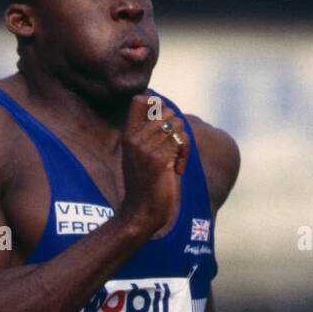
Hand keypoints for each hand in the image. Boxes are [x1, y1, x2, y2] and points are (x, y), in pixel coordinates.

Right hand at [117, 94, 188, 238]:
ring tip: (175, 160)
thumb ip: (146, 133)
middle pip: (167, 111)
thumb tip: (162, 106)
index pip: (140, 100)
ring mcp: (146, 149)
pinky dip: (184, 155)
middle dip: (176, 127)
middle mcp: (135, 139)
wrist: (140, 212)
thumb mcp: (138, 155)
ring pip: (178, 125)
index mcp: (128, 135)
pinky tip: (177, 170)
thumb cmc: (144, 185)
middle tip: (173, 148)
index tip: (163, 124)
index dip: (157, 104)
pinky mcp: (159, 159)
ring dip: (183, 142)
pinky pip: (182, 142)